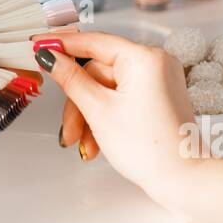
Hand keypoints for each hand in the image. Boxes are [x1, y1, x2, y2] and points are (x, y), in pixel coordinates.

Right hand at [33, 30, 199, 209]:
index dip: (62, 45)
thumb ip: (70, 79)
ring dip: (89, 117)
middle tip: (68, 131)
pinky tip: (97, 144)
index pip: (93, 42)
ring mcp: (157, 81)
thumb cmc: (149, 148)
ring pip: (106, 90)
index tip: (38, 44)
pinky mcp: (157, 98)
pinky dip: (105, 118)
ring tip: (84, 146)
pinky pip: (121, 99)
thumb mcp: (98, 110)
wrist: (183, 180)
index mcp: (143, 58)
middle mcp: (154, 63)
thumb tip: (50, 56)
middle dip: (79, 105)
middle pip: (97, 74)